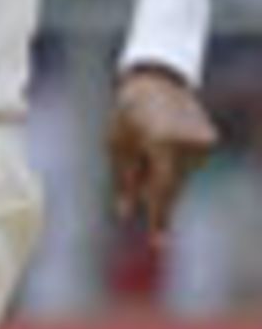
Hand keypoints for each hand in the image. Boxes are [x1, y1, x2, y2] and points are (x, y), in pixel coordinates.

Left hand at [107, 67, 217, 240]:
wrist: (156, 83)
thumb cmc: (128, 116)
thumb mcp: (118, 148)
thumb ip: (124, 183)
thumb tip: (125, 214)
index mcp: (163, 143)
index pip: (162, 190)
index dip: (159, 219)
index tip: (159, 245)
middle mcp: (188, 143)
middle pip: (170, 186)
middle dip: (152, 187)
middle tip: (140, 157)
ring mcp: (202, 142)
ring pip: (180, 178)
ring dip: (164, 173)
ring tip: (150, 144)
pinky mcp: (210, 141)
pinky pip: (188, 167)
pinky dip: (175, 164)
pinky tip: (165, 142)